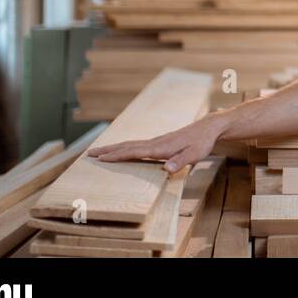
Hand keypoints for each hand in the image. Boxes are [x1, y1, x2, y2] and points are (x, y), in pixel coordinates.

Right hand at [86, 116, 222, 172]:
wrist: (208, 128)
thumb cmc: (202, 142)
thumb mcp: (195, 154)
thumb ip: (181, 162)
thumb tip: (167, 169)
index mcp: (160, 147)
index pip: (134, 152)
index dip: (117, 156)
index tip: (101, 158)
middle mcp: (155, 142)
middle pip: (127, 146)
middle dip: (108, 150)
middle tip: (89, 153)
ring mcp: (156, 141)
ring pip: (130, 144)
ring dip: (113, 148)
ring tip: (98, 151)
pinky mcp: (159, 142)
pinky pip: (137, 145)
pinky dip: (125, 147)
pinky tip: (121, 150)